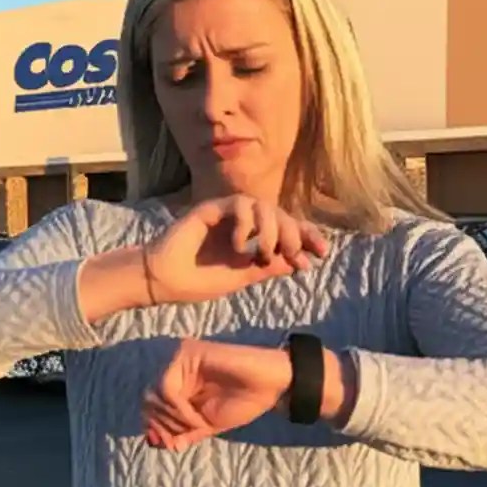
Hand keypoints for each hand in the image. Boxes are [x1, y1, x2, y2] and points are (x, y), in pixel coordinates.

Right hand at [143, 195, 327, 304]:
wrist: (165, 281)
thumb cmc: (198, 281)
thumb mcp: (242, 277)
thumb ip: (268, 267)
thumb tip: (299, 261)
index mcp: (252, 239)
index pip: (286, 229)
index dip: (307, 236)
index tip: (322, 253)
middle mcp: (242, 223)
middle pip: (281, 214)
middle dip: (295, 233)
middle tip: (293, 254)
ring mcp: (227, 214)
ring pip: (263, 205)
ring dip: (271, 229)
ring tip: (263, 252)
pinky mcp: (211, 208)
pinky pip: (240, 204)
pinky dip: (246, 224)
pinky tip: (239, 246)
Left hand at [143, 338, 289, 450]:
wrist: (269, 386)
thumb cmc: (242, 402)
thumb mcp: (205, 425)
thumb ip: (181, 432)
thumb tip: (151, 442)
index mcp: (178, 381)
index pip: (150, 405)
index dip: (156, 427)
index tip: (169, 445)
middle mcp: (174, 367)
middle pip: (149, 400)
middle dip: (165, 425)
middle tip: (185, 435)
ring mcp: (179, 358)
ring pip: (155, 394)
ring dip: (175, 419)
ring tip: (198, 423)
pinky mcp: (187, 353)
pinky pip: (168, 388)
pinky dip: (180, 409)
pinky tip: (197, 415)